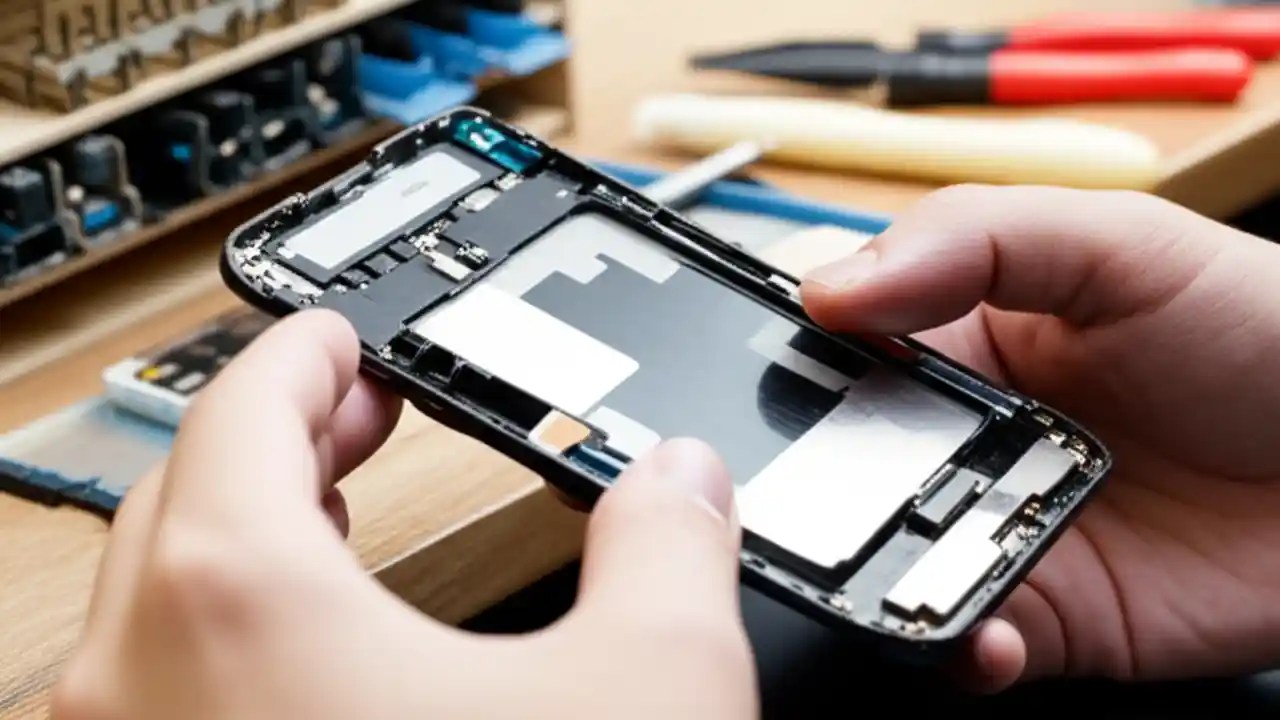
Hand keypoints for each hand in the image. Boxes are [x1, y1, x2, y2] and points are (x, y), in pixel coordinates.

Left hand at [52, 309, 755, 719]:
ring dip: (246, 535)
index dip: (310, 350)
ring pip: (156, 603)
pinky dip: (229, 643)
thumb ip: (674, 550)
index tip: (344, 337)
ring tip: (334, 515)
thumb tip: (684, 483)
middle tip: (357, 408)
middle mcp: (135, 686)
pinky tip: (320, 672)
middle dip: (280, 432)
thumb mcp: (648, 690)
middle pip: (187, 490)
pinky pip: (159, 698)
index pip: (248, 399)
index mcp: (234, 597)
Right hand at [800, 185, 1279, 691]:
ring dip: (870, 575)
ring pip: (882, 561)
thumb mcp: (1117, 241)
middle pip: (833, 464)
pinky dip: (957, 653)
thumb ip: (974, 238)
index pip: (831, 344)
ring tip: (894, 571)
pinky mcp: (1042, 614)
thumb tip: (826, 285)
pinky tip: (985, 636)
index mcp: (955, 337)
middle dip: (803, 485)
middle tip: (791, 496)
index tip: (749, 378)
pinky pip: (964, 644)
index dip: (781, 360)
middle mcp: (955, 436)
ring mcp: (992, 527)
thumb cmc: (1257, 331)